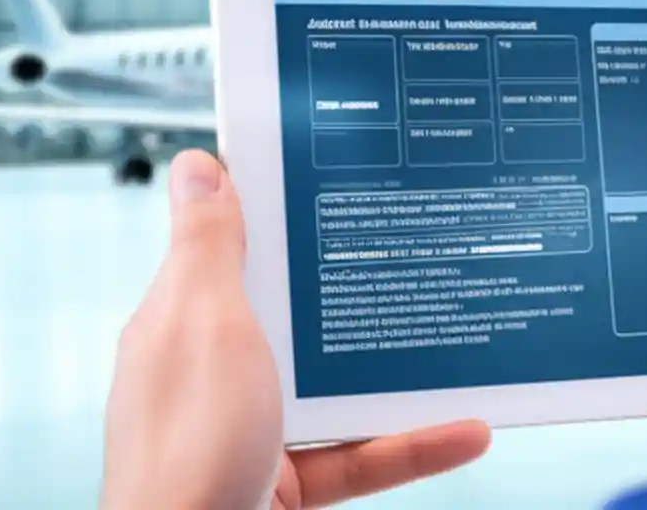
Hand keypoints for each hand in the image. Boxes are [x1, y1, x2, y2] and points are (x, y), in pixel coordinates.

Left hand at [101, 151, 490, 508]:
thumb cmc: (184, 454)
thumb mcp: (206, 328)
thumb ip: (210, 250)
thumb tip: (200, 167)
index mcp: (183, 321)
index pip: (230, 244)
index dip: (276, 206)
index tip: (335, 174)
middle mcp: (214, 370)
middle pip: (295, 312)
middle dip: (357, 288)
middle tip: (419, 252)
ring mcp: (250, 427)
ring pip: (336, 386)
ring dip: (399, 372)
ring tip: (458, 344)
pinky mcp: (284, 480)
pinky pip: (358, 453)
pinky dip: (411, 444)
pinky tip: (464, 430)